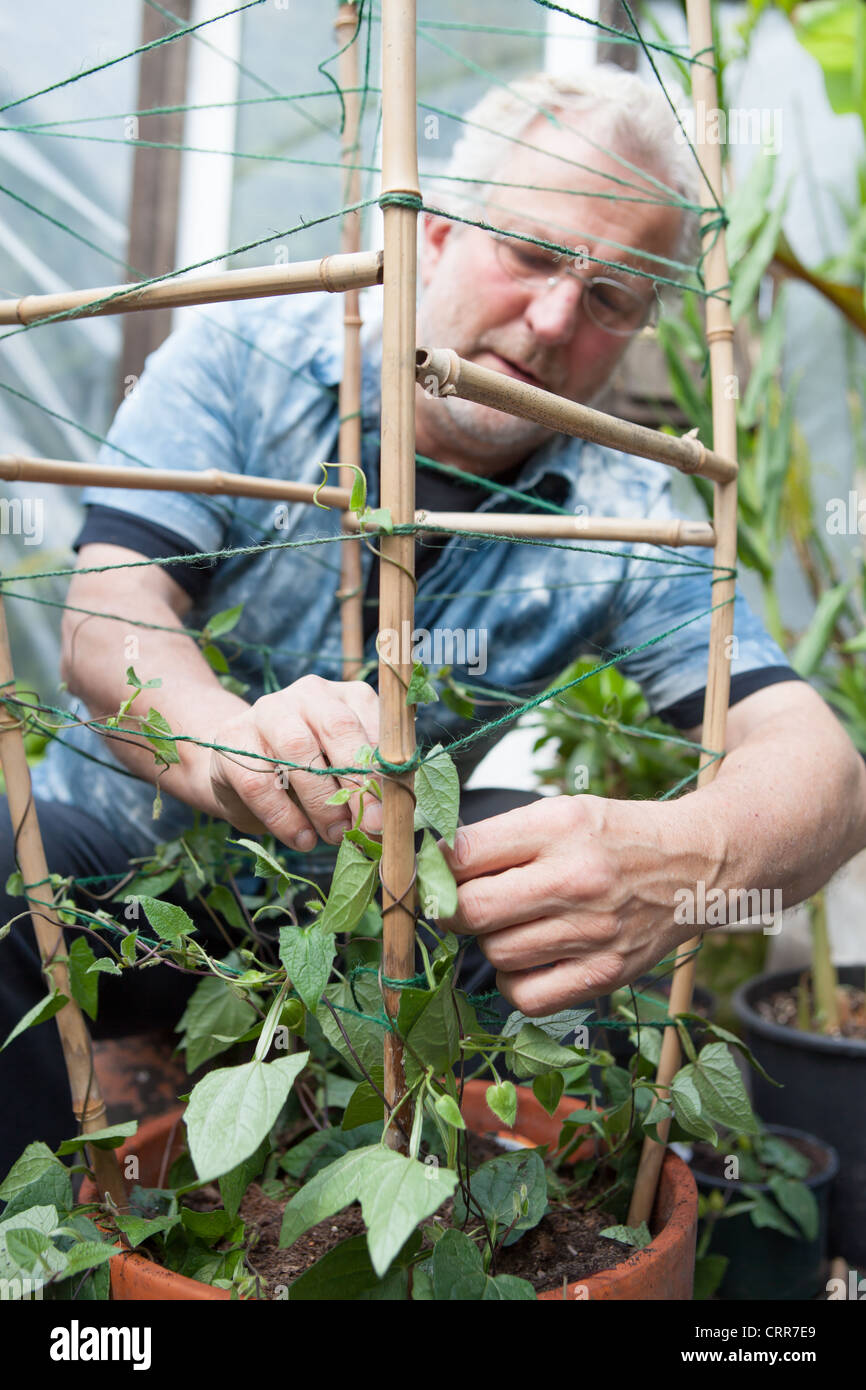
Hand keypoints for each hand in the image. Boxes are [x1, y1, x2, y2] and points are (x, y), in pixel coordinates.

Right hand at [207, 675, 381, 849]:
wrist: (242, 766)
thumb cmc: (308, 772)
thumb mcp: (345, 773)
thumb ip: (370, 786)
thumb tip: (393, 819)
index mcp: (347, 696)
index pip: (376, 723)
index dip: (387, 769)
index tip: (394, 810)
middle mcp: (309, 693)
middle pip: (338, 728)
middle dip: (358, 781)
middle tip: (370, 825)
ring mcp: (267, 710)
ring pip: (298, 751)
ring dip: (321, 802)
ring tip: (335, 836)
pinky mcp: (232, 739)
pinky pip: (259, 782)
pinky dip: (285, 819)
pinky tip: (303, 840)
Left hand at [435, 793, 723, 1015]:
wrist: (695, 866)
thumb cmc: (615, 837)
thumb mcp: (560, 813)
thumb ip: (496, 838)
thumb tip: (429, 864)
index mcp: (559, 827)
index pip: (463, 853)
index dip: (433, 866)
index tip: (431, 871)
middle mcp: (576, 878)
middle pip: (470, 910)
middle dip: (450, 910)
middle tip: (460, 903)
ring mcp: (593, 931)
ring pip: (494, 953)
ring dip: (489, 942)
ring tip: (513, 923)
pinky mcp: (605, 973)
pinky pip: (526, 996)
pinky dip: (514, 982)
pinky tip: (528, 958)